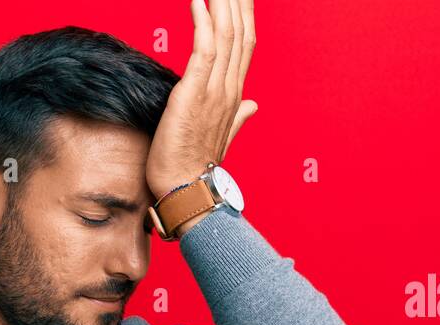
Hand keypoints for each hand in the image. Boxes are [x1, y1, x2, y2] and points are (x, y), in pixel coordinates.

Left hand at [147, 0, 257, 202]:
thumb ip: (238, 117)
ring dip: (222, 4)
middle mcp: (230, 89)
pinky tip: (198, 0)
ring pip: (226, 35)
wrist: (186, 190)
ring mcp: (215, 91)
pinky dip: (203, 22)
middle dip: (237, 2)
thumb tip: (253, 106)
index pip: (244, 45)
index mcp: (235, 96)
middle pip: (240, 32)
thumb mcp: (221, 136)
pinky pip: (204, 49)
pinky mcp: (194, 93)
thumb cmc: (194, 166)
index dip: (244, 15)